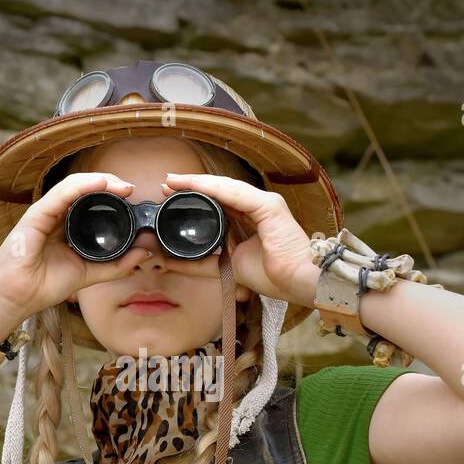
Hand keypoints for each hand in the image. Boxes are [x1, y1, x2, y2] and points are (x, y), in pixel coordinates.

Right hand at [0, 172, 157, 325]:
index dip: (112, 196)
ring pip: (74, 186)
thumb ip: (117, 265)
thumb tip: (144, 253)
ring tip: (121, 185)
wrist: (19, 297)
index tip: (134, 199)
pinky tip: (100, 183)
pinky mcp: (36, 215)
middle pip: (84, 189)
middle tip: (131, 189)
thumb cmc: (46, 285)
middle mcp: (56, 215)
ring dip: (100, 181)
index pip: (90, 201)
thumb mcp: (90, 274)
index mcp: (66, 225)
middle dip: (110, 184)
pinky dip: (82, 185)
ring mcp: (45, 212)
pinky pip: (61, 194)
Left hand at [160, 171, 313, 304]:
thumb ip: (202, 264)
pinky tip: (195, 185)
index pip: (219, 200)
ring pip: (225, 187)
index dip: (195, 195)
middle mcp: (258, 206)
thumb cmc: (274, 276)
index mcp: (251, 217)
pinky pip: (237, 194)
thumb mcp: (228, 267)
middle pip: (220, 189)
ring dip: (198, 182)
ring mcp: (265, 203)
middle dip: (192, 185)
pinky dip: (214, 189)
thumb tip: (171, 263)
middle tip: (166, 183)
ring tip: (174, 181)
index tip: (170, 194)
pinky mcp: (270, 206)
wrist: (298, 283)